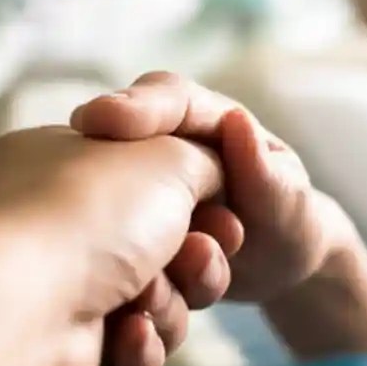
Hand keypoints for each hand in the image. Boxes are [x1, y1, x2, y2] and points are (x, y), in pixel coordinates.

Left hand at [0, 126, 240, 365]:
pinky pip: (132, 354)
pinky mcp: (69, 354)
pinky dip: (139, 347)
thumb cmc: (89, 211)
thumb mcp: (168, 155)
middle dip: (194, 260)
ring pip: (157, 306)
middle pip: (162, 249)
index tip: (225, 212)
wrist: (25, 302)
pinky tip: (128, 333)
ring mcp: (61, 291)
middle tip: (199, 255)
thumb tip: (211, 179)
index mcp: (66, 164)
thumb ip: (203, 160)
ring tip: (147, 297)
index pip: (146, 179)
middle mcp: (58, 226)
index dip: (195, 198)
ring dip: (168, 303)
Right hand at [70, 72, 356, 302]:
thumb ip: (265, 172)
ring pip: (107, 181)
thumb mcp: (289, 203)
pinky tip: (102, 263)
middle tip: (75, 140)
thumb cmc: (290, 221)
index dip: (137, 106)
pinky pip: (108, 226)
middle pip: (121, 132)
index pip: (171, 98)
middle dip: (99, 142)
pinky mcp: (129, 221)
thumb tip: (237, 121)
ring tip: (94, 215)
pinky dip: (104, 244)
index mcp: (211, 121)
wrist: (278, 267)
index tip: (100, 119)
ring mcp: (143, 182)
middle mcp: (168, 144)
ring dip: (101, 199)